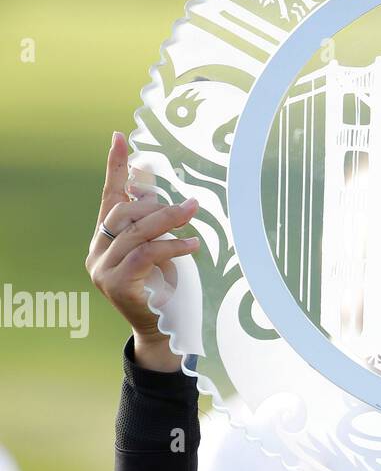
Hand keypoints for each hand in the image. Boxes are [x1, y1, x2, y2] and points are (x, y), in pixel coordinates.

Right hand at [85, 132, 199, 371]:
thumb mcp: (160, 252)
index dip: (115, 167)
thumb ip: (155, 227)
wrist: (162, 333)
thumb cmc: (164, 290)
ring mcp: (102, 269)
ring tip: (193, 215)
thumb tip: (169, 195)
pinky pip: (146, 254)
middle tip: (189, 205)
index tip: (119, 137)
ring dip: (168, 221)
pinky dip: (171, 247)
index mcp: (105, 240)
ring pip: (136, 232)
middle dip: (157, 204)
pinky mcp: (116, 284)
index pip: (109, 197)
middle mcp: (97, 252)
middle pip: (123, 212)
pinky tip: (191, 246)